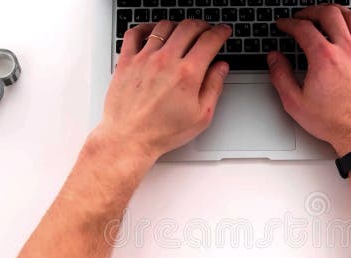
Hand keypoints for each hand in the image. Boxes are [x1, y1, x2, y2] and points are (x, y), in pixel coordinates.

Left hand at [93, 20, 231, 162]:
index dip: (220, 32)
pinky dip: (147, 27)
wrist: (130, 138)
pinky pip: (135, 33)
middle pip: (188, 28)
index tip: (223, 31)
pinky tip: (153, 31)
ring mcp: (144, 59)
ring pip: (164, 27)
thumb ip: (214, 87)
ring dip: (178, 25)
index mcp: (187, 75)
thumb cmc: (162, 132)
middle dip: (202, 25)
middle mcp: (166, 61)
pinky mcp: (126, 61)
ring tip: (183, 31)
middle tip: (206, 30)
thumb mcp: (200, 116)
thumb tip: (221, 68)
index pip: (209, 41)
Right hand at [268, 6, 350, 156]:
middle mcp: (345, 51)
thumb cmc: (334, 122)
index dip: (289, 23)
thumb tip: (274, 59)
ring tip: (328, 11)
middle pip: (328, 14)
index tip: (284, 24)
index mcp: (323, 58)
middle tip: (303, 16)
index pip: (303, 28)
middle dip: (311, 11)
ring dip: (337, 10)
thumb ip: (281, 76)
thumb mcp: (295, 103)